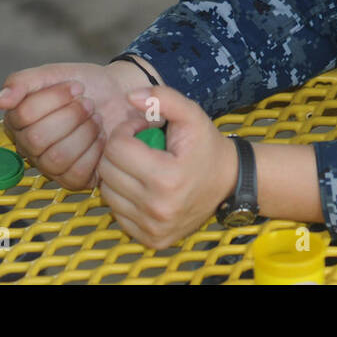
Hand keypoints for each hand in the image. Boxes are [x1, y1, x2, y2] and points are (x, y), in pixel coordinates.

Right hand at [0, 62, 150, 189]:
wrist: (119, 97)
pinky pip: (76, 173)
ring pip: (56, 157)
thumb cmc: (84, 85)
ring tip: (95, 118)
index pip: (22, 115)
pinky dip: (94, 150)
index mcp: (18, 120)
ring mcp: (50, 166)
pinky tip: (100, 137)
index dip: (53, 98)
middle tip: (88, 103)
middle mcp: (29, 147)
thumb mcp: (54, 73)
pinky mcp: (73, 180)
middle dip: (70, 115)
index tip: (77, 86)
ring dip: (83, 132)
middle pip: (37, 138)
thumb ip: (22, 82)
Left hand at [97, 86, 237, 249]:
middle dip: (118, 150)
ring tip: (140, 164)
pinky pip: (116, 212)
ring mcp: (153, 228)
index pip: (116, 147)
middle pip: (107, 170)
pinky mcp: (151, 239)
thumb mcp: (191, 114)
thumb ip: (161, 98)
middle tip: (139, 145)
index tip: (141, 128)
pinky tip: (141, 185)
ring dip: (118, 173)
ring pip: (107, 192)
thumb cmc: (206, 146)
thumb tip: (129, 97)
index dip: (125, 130)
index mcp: (166, 178)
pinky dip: (124, 196)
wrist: (229, 183)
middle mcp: (158, 208)